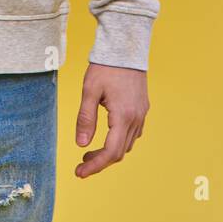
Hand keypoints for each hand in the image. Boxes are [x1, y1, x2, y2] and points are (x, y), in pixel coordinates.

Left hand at [74, 62, 148, 177]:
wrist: (126, 48)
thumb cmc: (106, 67)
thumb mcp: (89, 91)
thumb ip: (85, 118)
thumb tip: (80, 144)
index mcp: (123, 116)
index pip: (110, 152)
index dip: (95, 166)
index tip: (79, 173)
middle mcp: (136, 119)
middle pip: (119, 152)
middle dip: (100, 161)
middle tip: (81, 163)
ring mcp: (141, 114)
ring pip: (127, 144)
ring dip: (109, 152)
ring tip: (89, 151)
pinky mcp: (143, 108)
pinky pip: (133, 133)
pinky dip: (118, 140)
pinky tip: (106, 135)